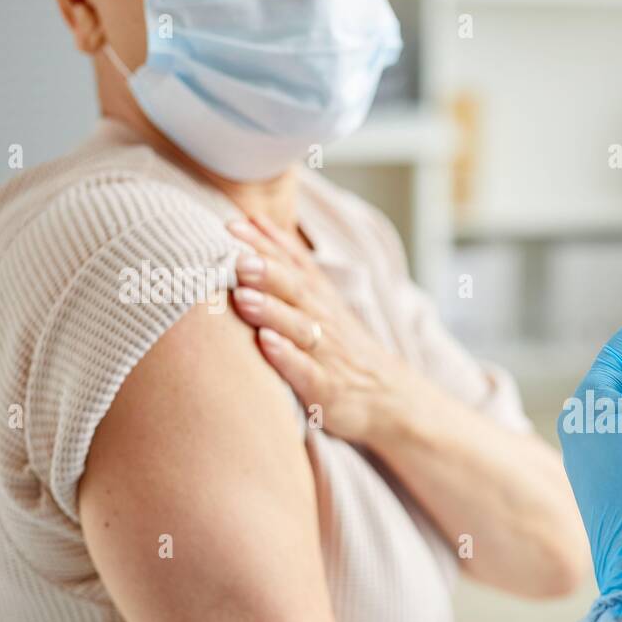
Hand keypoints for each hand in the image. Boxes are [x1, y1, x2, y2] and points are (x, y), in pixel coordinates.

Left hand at [227, 216, 397, 442]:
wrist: (389, 398)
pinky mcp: (326, 388)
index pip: (293, 264)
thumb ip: (291, 271)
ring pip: (299, 327)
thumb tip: (254, 229)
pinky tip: (267, 344)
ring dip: (272, 310)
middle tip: (238, 257)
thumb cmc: (343, 350)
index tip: (232, 223)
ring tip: (244, 297)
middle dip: (268, 271)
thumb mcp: (323, 305)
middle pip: (296, 290)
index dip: (266, 243)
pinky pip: (306, 370)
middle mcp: (323, 320)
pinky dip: (287, 356)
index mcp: (319, 299)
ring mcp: (326, 354)